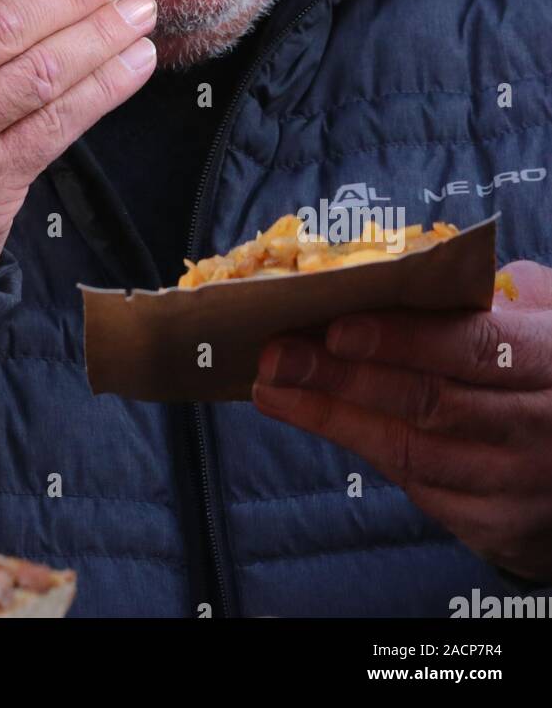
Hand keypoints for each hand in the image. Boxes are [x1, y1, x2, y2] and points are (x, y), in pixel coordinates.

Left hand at [252, 260, 551, 580]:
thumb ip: (494, 294)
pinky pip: (418, 484)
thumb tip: (412, 271)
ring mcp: (518, 483)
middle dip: (343, 377)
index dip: (402, 339)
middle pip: (429, 402)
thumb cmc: (550, 366)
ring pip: (411, 450)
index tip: (336, 327)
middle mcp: (539, 427)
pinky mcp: (496, 525)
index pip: (472, 348)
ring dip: (331, 417)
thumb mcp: (544, 318)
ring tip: (272, 387)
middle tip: (277, 355)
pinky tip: (314, 418)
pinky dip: (361, 448)